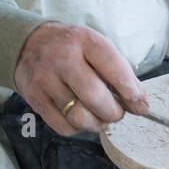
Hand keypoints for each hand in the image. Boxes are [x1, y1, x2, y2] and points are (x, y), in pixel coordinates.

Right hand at [12, 22, 147, 134]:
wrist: (28, 43)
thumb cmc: (71, 48)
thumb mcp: (96, 47)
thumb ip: (119, 72)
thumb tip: (140, 103)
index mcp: (84, 40)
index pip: (114, 69)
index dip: (131, 91)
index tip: (140, 104)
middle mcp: (62, 58)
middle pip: (96, 98)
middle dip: (115, 113)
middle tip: (118, 112)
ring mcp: (45, 79)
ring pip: (80, 117)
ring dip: (98, 123)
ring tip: (101, 117)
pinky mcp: (35, 98)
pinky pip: (64, 127)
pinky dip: (78, 128)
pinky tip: (81, 117)